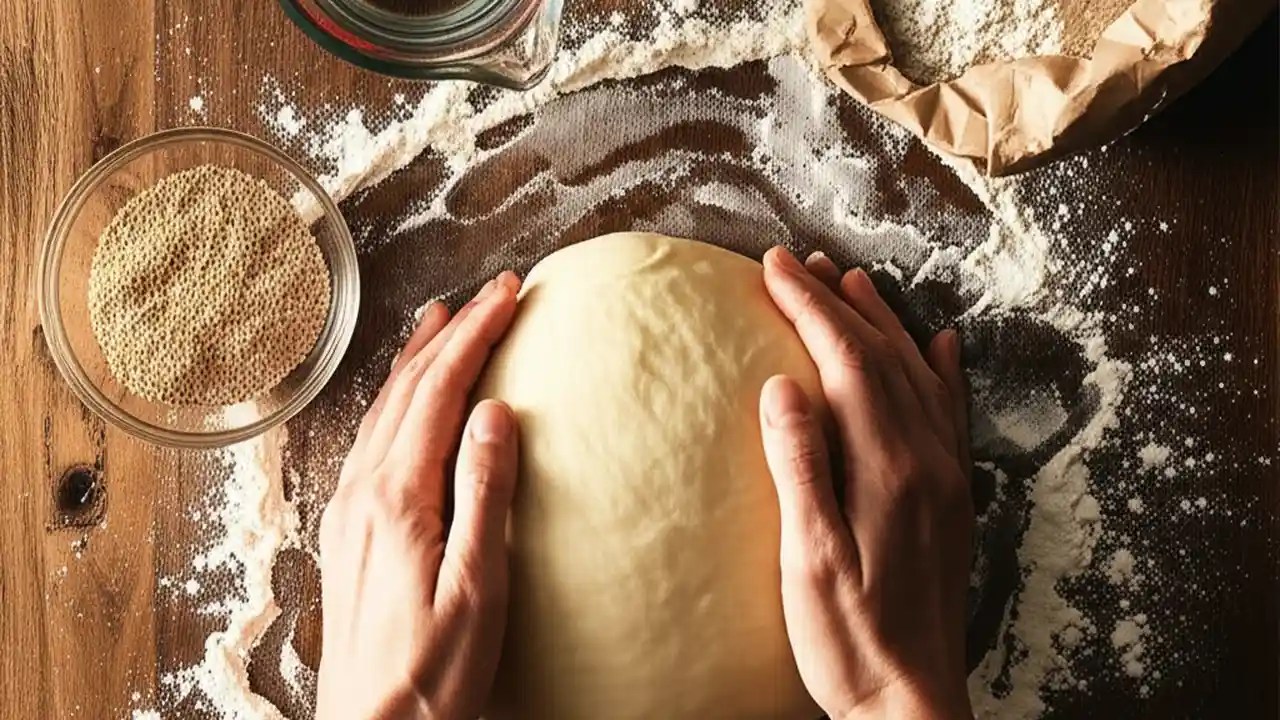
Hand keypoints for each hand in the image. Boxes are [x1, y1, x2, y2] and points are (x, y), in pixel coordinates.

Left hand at [316, 272, 521, 719]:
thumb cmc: (434, 674)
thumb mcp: (477, 588)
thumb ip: (483, 493)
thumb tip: (494, 412)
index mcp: (398, 498)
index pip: (441, 392)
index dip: (475, 335)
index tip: (506, 293)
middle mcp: (363, 493)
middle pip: (407, 390)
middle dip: (450, 334)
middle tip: (487, 293)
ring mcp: (348, 511)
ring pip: (383, 411)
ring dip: (416, 360)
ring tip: (440, 323)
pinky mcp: (347, 532)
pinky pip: (370, 440)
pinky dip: (395, 401)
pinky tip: (405, 402)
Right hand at [758, 249, 972, 719]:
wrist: (911, 700)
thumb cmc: (850, 638)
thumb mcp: (810, 559)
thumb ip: (800, 468)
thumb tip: (782, 387)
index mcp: (889, 468)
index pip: (846, 362)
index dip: (809, 308)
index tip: (774, 267)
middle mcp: (927, 460)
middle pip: (882, 356)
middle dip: (838, 301)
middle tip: (800, 262)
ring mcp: (946, 477)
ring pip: (918, 374)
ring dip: (884, 322)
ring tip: (855, 282)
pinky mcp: (953, 497)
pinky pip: (951, 413)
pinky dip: (943, 369)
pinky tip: (943, 345)